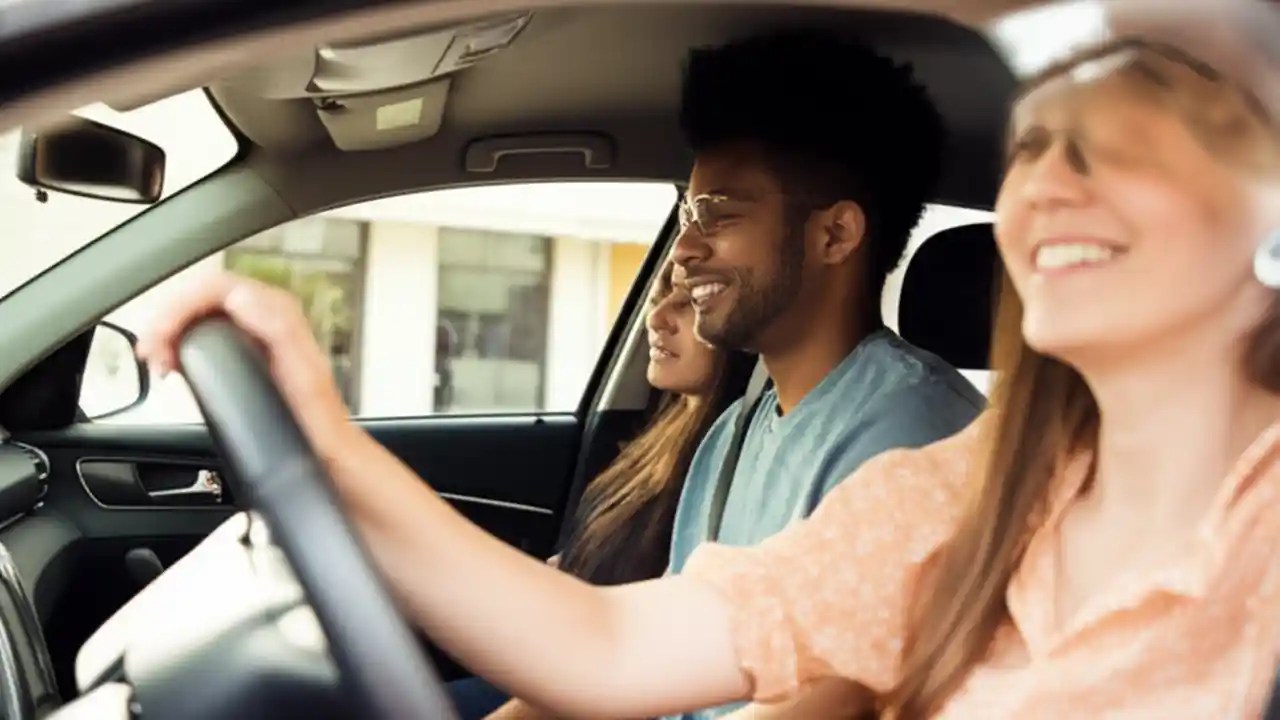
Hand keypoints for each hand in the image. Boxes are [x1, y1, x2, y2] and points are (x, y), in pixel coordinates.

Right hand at [136, 272, 360, 459]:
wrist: (325, 446)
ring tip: (156, 360)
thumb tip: (239, 300)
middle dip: (168, 319)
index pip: (215, 287)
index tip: (162, 334)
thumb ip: (277, 328)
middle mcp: (266, 315)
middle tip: (151, 352)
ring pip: (196, 315)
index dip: (181, 305)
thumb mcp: (303, 372)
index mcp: (279, 312)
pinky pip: (200, 333)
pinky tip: (170, 364)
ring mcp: (252, 332)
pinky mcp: (242, 350)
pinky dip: (178, 345)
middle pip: (200, 298)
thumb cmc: (317, 416)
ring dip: (168, 333)